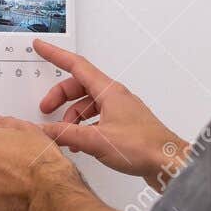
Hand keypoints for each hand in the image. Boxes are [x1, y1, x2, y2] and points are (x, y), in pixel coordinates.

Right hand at [32, 40, 188, 190]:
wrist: (168, 163)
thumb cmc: (143, 148)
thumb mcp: (96, 141)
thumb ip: (66, 135)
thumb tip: (44, 130)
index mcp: (109, 92)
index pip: (77, 65)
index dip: (56, 55)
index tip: (42, 47)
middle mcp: (115, 97)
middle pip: (79, 86)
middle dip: (59, 96)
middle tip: (45, 110)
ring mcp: (120, 111)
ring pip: (87, 104)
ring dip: (71, 117)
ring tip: (64, 135)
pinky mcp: (124, 126)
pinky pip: (96, 118)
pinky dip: (83, 127)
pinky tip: (79, 143)